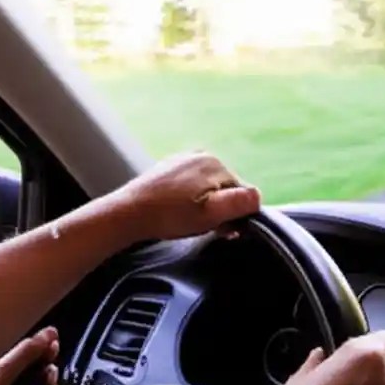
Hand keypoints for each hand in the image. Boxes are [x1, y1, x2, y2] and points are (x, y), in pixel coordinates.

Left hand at [106, 151, 260, 241]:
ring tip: (187, 220)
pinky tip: (178, 212)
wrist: (127, 214)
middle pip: (226, 189)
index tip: (221, 229)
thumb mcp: (210, 215)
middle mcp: (202, 155)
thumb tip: (257, 197)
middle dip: (221, 210)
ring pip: (209, 188)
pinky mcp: (170, 168)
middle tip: (203, 227)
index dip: (235, 215)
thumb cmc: (168, 217)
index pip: (242, 193)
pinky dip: (191, 199)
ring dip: (206, 206)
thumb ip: (239, 204)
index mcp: (215, 163)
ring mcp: (184, 159)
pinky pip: (193, 185)